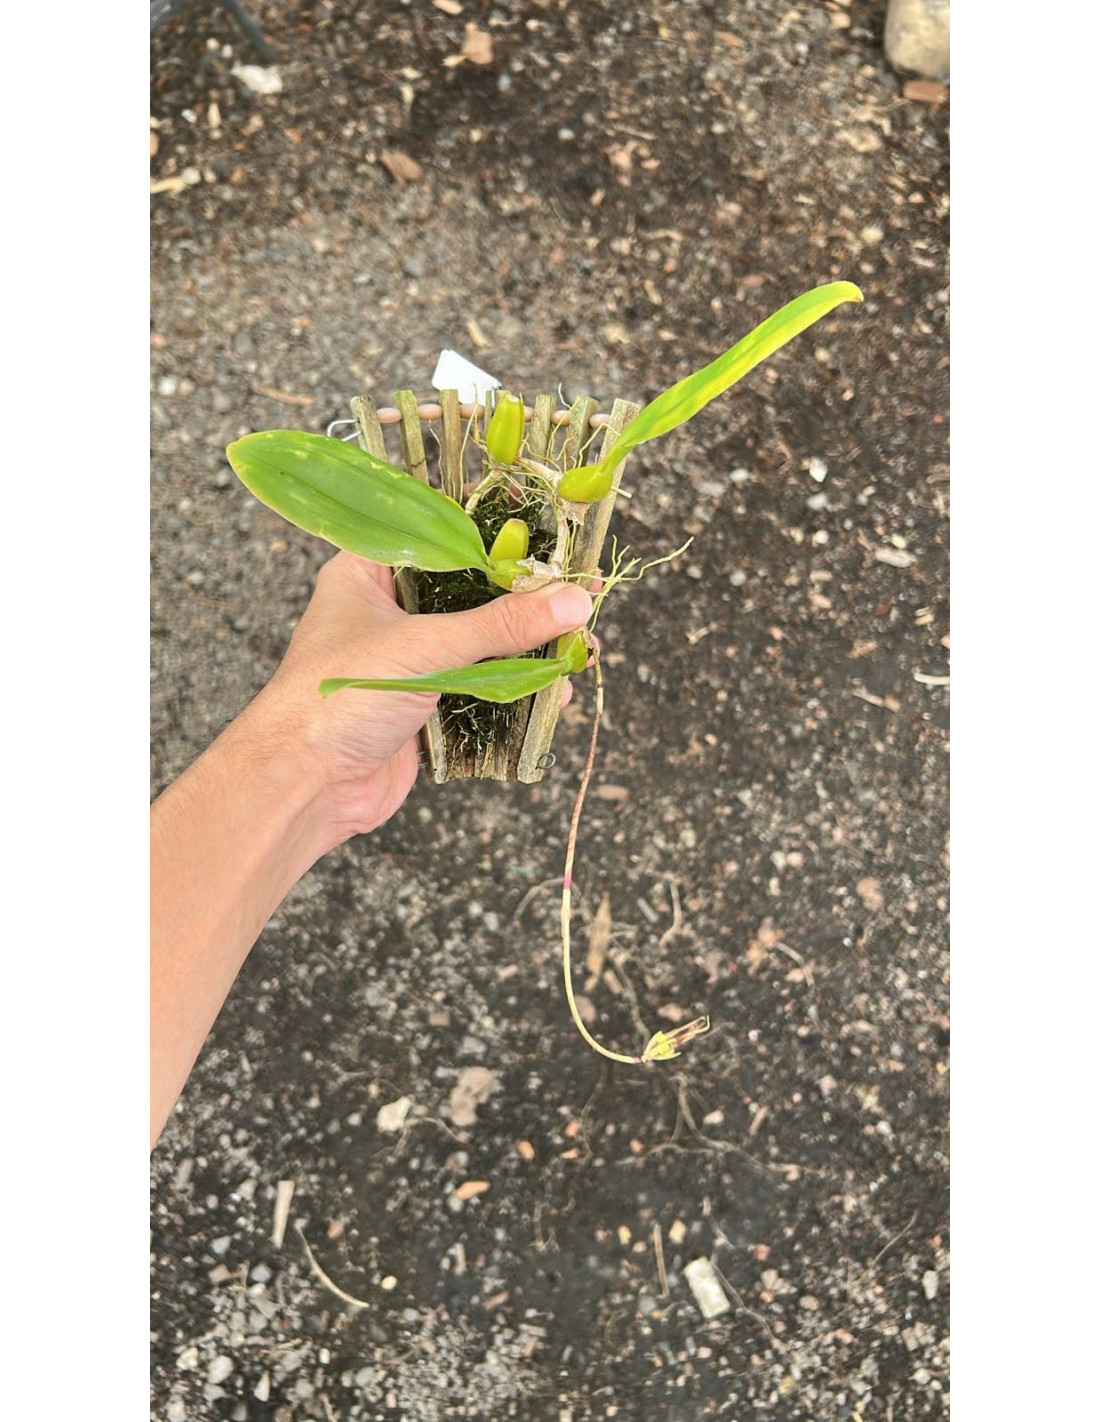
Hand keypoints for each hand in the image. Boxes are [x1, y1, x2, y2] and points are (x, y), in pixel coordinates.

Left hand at [246, 552, 593, 843]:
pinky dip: (516, 690)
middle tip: (580, 594)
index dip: (499, 540)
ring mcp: (407, 662)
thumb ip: (501, 624)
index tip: (554, 542)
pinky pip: (480, 689)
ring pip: (479, 644)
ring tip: (579, 646)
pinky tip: (554, 692)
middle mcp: (387, 613)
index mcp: (368, 574)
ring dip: (526, 649)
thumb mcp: (426, 647)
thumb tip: (572, 601)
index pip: (443, 539)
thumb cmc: (336, 699)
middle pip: (470, 595)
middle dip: (524, 601)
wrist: (303, 786)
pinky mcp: (424, 708)